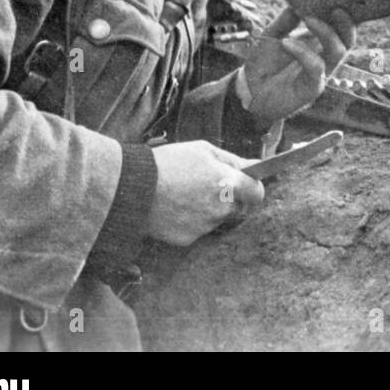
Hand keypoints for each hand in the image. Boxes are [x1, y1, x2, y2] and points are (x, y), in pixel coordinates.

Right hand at [147, 141, 264, 244]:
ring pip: (217, 219)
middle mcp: (221, 208)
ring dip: (210, 209)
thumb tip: (254, 166)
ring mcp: (206, 226)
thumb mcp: (203, 150)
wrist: (132, 188)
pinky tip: (176, 208)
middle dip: (230, 198)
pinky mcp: (189, 239)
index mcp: (229, 184)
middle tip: (207, 186)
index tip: (246, 184)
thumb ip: (232, 160)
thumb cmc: (168, 163)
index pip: (257, 193)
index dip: (253, 187)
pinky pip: (199, 229)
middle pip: (238, 207)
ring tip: (185, 195)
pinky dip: (192, 221)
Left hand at [239, 5, 356, 128]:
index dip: (343, 13)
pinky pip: (316, 67)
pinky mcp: (313, 87)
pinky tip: (286, 43)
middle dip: (346, 23)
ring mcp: (321, 73)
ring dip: (326, 32)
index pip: (340, 28)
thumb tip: (299, 0)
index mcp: (317, 45)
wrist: (249, 92)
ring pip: (339, 52)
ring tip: (308, 19)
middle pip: (348, 40)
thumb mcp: (272, 35)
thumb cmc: (263, 64)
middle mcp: (324, 58)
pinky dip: (303, 52)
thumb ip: (286, 20)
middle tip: (335, 7)